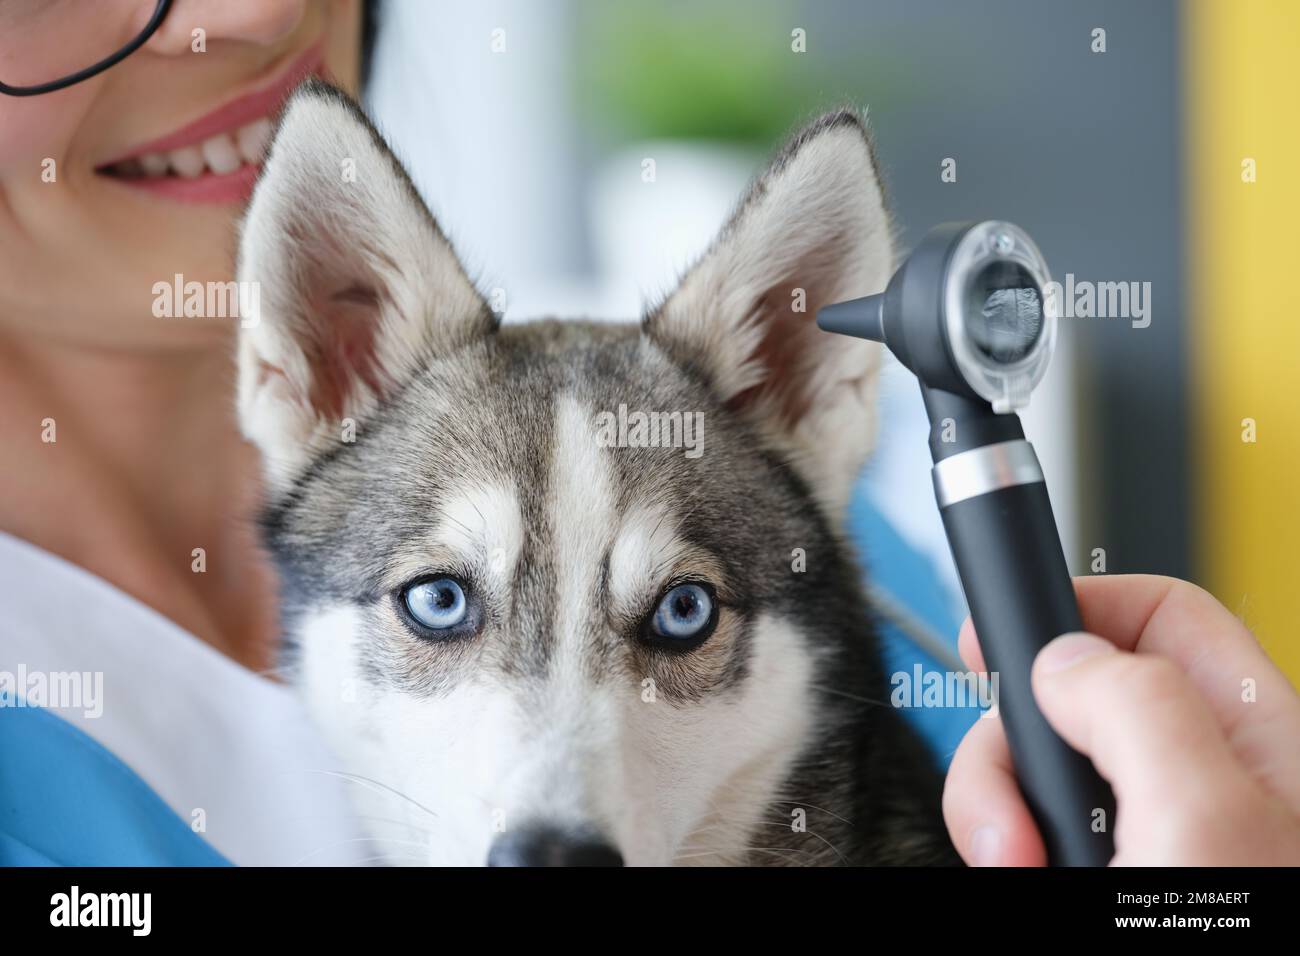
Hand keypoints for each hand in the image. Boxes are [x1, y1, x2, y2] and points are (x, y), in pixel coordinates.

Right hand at [942, 574, 1299, 864]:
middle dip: (1013, 737)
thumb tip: (1061, 660)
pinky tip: (1017, 869)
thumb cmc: (1253, 952)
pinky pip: (1018, 821)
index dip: (1082, 600)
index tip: (1009, 617)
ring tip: (1017, 859)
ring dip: (995, 802)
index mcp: (1252, 738)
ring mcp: (1144, 826)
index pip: (1163, 615)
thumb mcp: (1201, 816)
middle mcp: (1196, 776)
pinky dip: (997, 841)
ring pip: (1030, 764)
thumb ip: (1136, 707)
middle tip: (1014, 792)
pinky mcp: (1095, 861)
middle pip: (1068, 692)